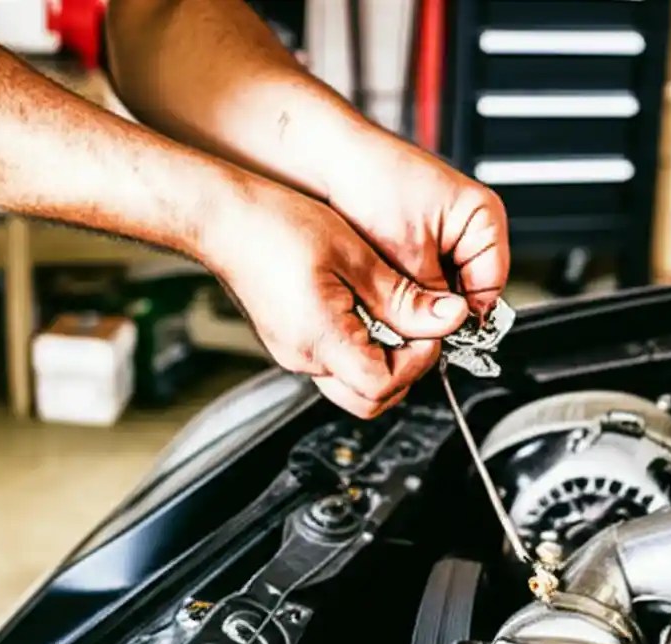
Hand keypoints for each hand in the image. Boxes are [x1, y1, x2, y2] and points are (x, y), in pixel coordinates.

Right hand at [205, 184, 469, 418]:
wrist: (223, 218)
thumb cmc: (274, 227)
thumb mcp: (354, 256)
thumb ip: (404, 297)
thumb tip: (448, 317)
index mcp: (320, 339)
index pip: (384, 385)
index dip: (418, 359)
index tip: (431, 326)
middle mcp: (304, 357)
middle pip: (370, 398)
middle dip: (405, 369)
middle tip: (418, 328)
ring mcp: (295, 353)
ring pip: (354, 384)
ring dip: (384, 359)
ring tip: (392, 314)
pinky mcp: (292, 342)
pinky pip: (336, 362)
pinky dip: (362, 347)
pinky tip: (366, 309)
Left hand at [322, 124, 509, 315]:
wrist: (331, 159)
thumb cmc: (372, 180)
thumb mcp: (409, 252)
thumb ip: (433, 297)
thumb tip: (442, 329)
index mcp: (484, 218)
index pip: (490, 288)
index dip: (464, 315)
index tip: (438, 332)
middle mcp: (470, 225)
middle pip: (467, 290)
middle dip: (437, 307)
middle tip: (410, 317)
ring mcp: (444, 233)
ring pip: (442, 288)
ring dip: (419, 298)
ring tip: (394, 295)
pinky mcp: (420, 240)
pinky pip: (423, 277)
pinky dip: (406, 286)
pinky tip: (388, 286)